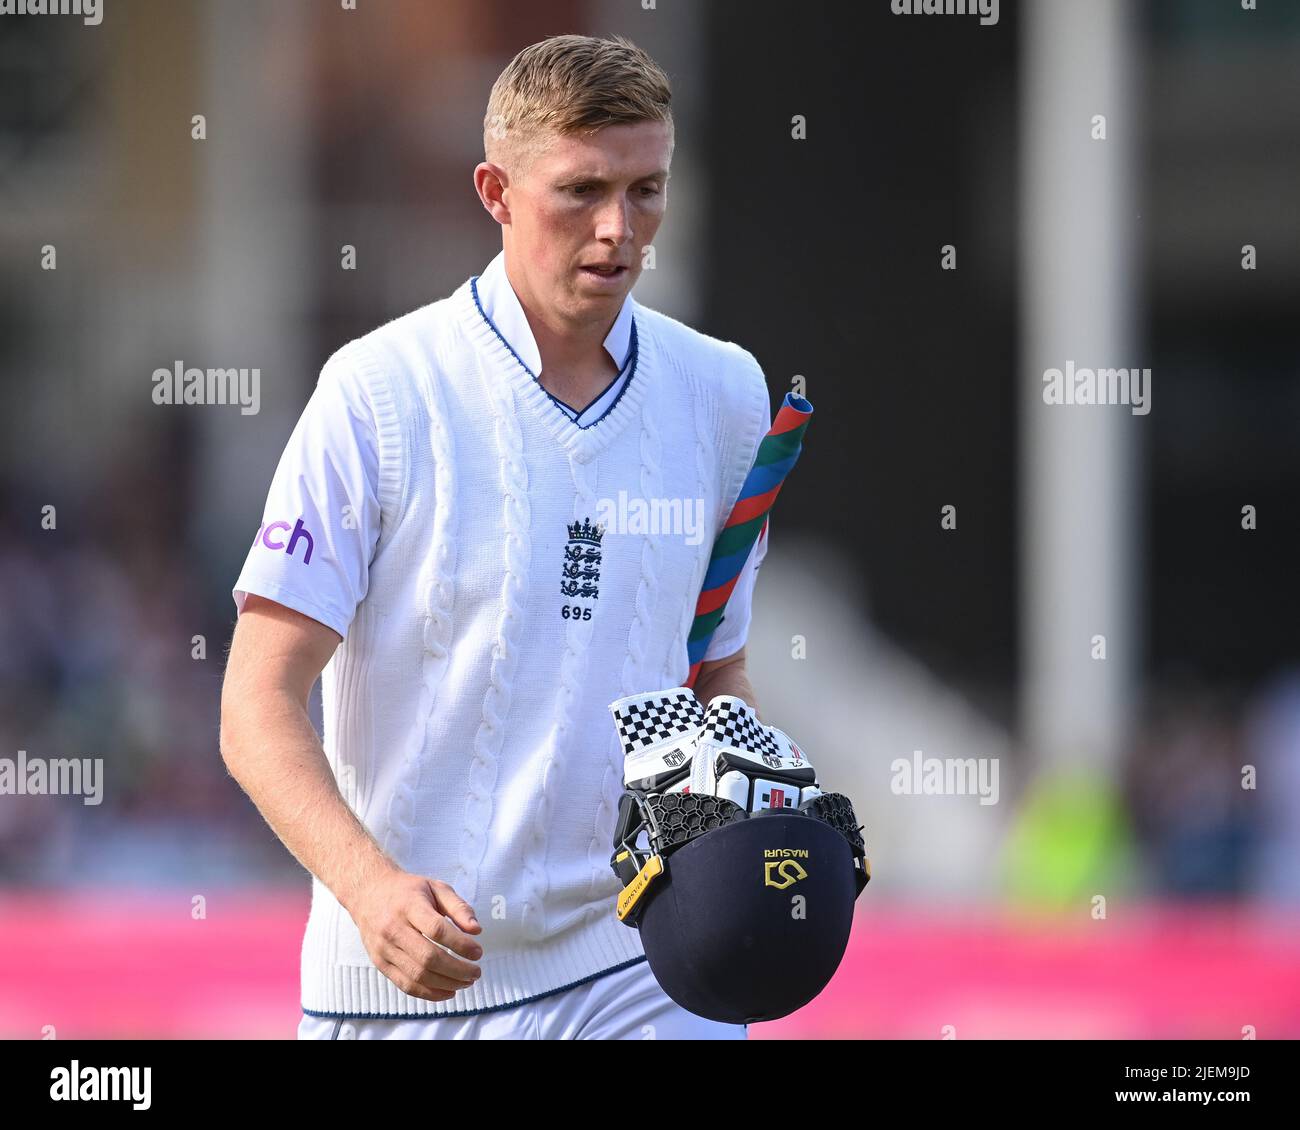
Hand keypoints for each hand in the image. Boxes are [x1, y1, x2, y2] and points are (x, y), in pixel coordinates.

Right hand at [349, 867, 483, 1002]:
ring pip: (418, 975)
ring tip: (466, 982)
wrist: (368, 893)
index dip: (460, 944)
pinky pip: (405, 985)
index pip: (437, 929)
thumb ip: (459, 907)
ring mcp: (384, 948)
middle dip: (457, 970)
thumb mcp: (436, 888)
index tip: (478, 952)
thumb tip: (476, 930)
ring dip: (446, 984)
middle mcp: (393, 928)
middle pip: (428, 957)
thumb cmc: (408, 891)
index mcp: (409, 906)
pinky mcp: (380, 963)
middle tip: (476, 973)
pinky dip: (429, 993)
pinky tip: (448, 991)